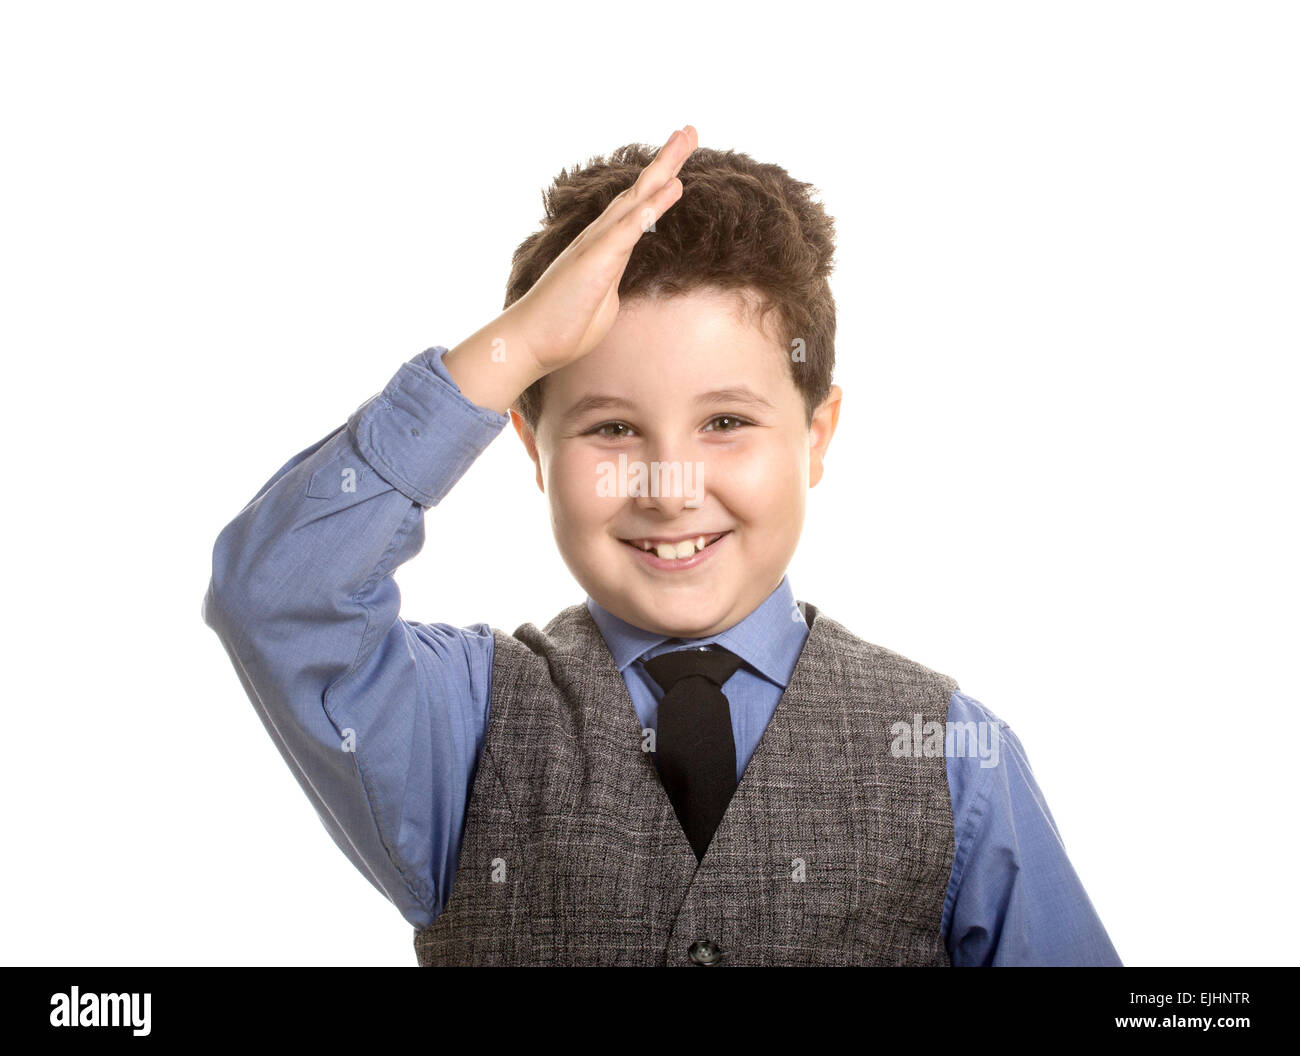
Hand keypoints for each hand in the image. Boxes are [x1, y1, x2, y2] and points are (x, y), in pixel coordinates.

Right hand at [508, 124, 698, 374]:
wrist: (530, 341)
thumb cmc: (563, 326)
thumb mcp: (601, 301)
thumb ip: (612, 283)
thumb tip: (618, 285)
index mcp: (605, 248)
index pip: (637, 208)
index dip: (660, 183)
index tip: (681, 162)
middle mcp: (600, 238)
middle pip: (638, 191)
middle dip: (666, 160)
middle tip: (689, 130)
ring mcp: (596, 247)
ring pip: (635, 200)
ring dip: (662, 170)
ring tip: (684, 140)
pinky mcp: (595, 262)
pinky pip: (627, 230)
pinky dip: (650, 208)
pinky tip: (671, 187)